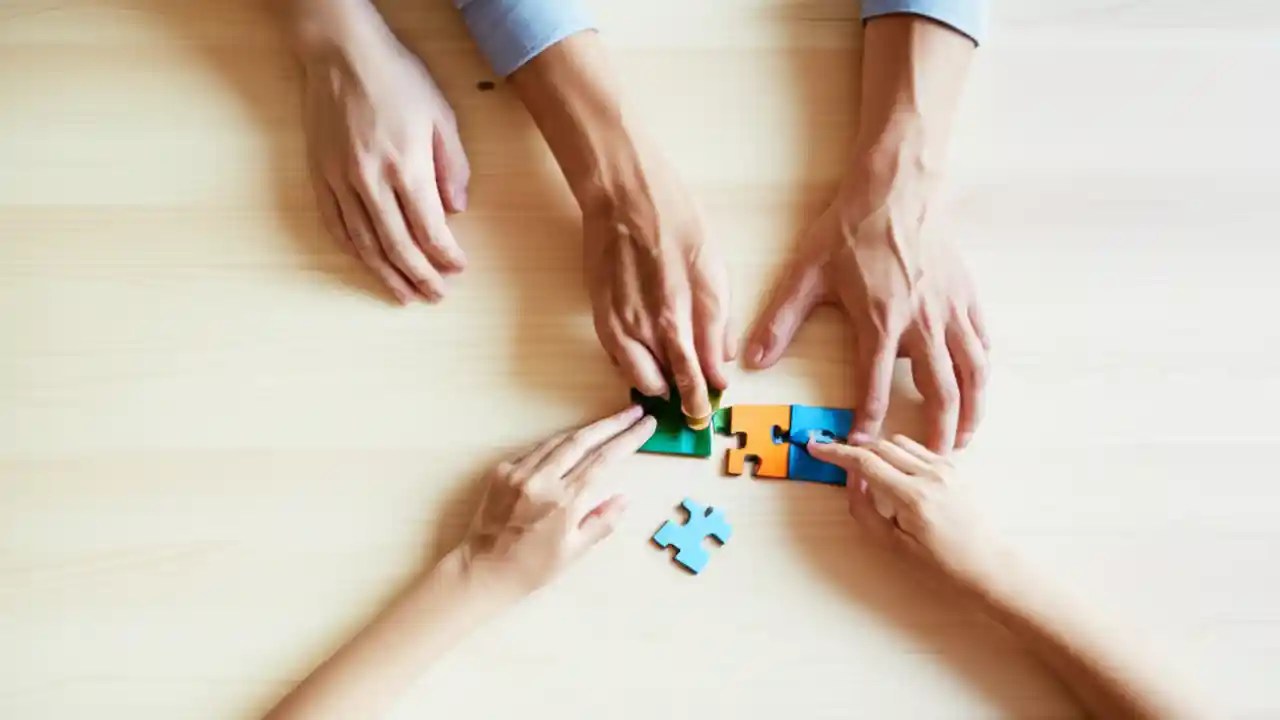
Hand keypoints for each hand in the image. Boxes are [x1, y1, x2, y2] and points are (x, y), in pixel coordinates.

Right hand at [298, 15, 469, 303]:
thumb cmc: (396, 79)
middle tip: (435, 295)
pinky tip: (367, 264)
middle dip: (420, 276)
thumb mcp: (440, 115)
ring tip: (404, 294)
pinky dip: (353, 251)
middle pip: (398, 245)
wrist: (340, 53)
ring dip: (386, 274)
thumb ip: (452, 166)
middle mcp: (371, 180)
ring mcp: (341, 180)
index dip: (446, 255)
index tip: (459, 268)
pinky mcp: (320, 176)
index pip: (430, 228)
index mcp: (406, 166)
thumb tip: (457, 209)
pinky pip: (336, 225)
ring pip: (364, 243)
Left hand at [460, 406, 655, 593]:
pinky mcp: (501, 471)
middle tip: (634, 412)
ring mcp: (519, 472)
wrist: (482, 571)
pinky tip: (568, 446)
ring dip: (586, 430)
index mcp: (565, 502)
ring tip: (608, 422)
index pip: (605, 460)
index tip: (646, 425)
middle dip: (612, 423)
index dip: (628, 439)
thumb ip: (602, 522)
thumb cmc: (532, 569)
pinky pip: (535, 451)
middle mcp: (542, 480)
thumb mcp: (575, 552)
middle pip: (584, 440)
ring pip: (559, 440)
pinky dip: (556, 446)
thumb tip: (624, 497)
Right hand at [508, 33, 730, 425]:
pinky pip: (620, 363)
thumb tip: (723, 353)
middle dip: (692, 404)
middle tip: (696, 415)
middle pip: (681, 382)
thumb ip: (719, 311)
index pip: (711, 365)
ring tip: (669, 388)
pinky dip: (633, 371)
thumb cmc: (673, 216)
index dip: (715, 388)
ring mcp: (631, 323)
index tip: (718, 397)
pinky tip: (643, 363)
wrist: (623, 192)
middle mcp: (665, 320)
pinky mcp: (603, 320)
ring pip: (647, 381)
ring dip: (661, 390)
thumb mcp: (713, 260)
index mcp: (699, 303)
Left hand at [746, 166, 989, 450]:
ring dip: (971, 410)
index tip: (867, 452)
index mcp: (879, 321)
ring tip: (964, 437)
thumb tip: (751, 360)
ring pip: (972, 372)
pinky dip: (981, 369)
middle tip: (934, 462)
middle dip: (937, 433)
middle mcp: (921, 323)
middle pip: (940, 391)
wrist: (898, 185)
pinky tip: (976, 384)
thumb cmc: (852, 227)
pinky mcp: (966, 295)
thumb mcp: (806, 271)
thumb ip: (780, 319)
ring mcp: (949, 309)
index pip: (876, 388)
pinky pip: (982, 340)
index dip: (871, 424)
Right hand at [809, 436, 1005, 595]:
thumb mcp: (895, 546)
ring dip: (881, 453)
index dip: (835, 452)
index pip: (865, 462)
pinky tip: (903, 478)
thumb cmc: (942, 565)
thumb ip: (866, 511)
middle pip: (881, 446)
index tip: (816, 447)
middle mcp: (931, 474)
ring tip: (877, 477)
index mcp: (913, 496)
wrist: (989, 566)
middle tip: (842, 464)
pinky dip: (903, 457)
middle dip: (856, 451)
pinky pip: (921, 450)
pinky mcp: (958, 468)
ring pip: (901, 443)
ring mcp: (947, 468)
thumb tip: (852, 483)